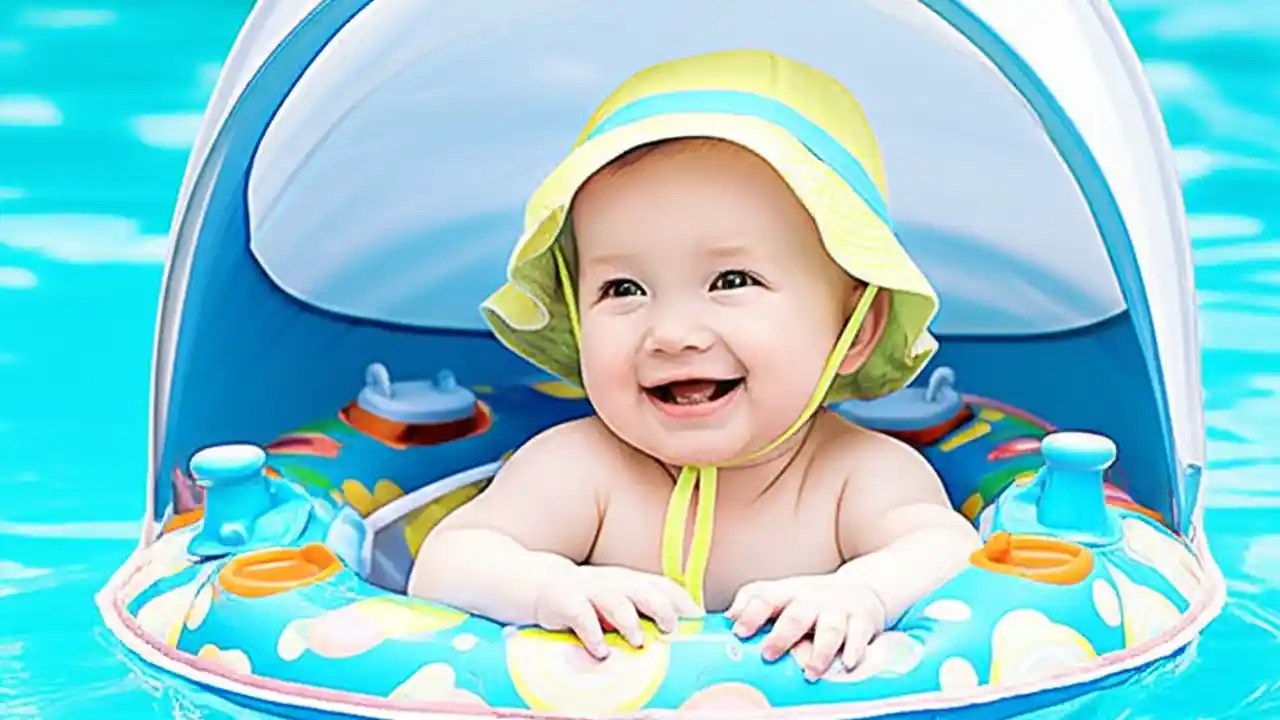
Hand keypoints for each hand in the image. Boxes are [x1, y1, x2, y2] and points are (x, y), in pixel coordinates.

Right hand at [532, 565, 703, 658]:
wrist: (541, 584)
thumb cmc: (589, 599)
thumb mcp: (618, 598)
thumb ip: (641, 610)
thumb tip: (677, 632)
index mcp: (629, 582)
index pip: (662, 585)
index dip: (681, 599)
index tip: (698, 618)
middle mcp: (613, 583)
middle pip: (644, 590)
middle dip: (661, 608)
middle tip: (671, 629)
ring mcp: (589, 591)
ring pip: (615, 601)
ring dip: (629, 622)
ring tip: (638, 642)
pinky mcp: (566, 602)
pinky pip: (581, 616)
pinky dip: (592, 635)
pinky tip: (601, 651)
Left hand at [726, 574, 886, 680]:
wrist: (861, 590)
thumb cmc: (812, 600)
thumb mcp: (782, 594)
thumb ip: (754, 602)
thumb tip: (728, 617)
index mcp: (788, 592)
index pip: (766, 596)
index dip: (751, 612)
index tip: (739, 631)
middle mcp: (812, 599)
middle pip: (796, 614)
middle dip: (782, 635)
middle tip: (768, 654)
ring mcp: (838, 609)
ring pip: (830, 628)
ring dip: (819, 652)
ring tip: (809, 673)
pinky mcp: (862, 621)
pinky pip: (859, 635)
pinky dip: (854, 650)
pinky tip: (846, 664)